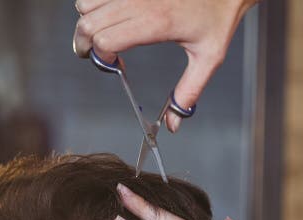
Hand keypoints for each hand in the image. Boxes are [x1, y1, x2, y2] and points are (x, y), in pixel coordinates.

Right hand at [73, 0, 258, 131]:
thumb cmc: (218, 17)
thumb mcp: (208, 58)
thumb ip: (188, 93)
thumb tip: (172, 124)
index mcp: (157, 22)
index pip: (106, 40)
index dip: (102, 58)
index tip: (115, 66)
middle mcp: (141, 1)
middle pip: (88, 24)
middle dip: (84, 45)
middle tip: (95, 56)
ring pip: (86, 5)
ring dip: (88, 23)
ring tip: (101, 35)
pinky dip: (94, 6)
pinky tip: (110, 16)